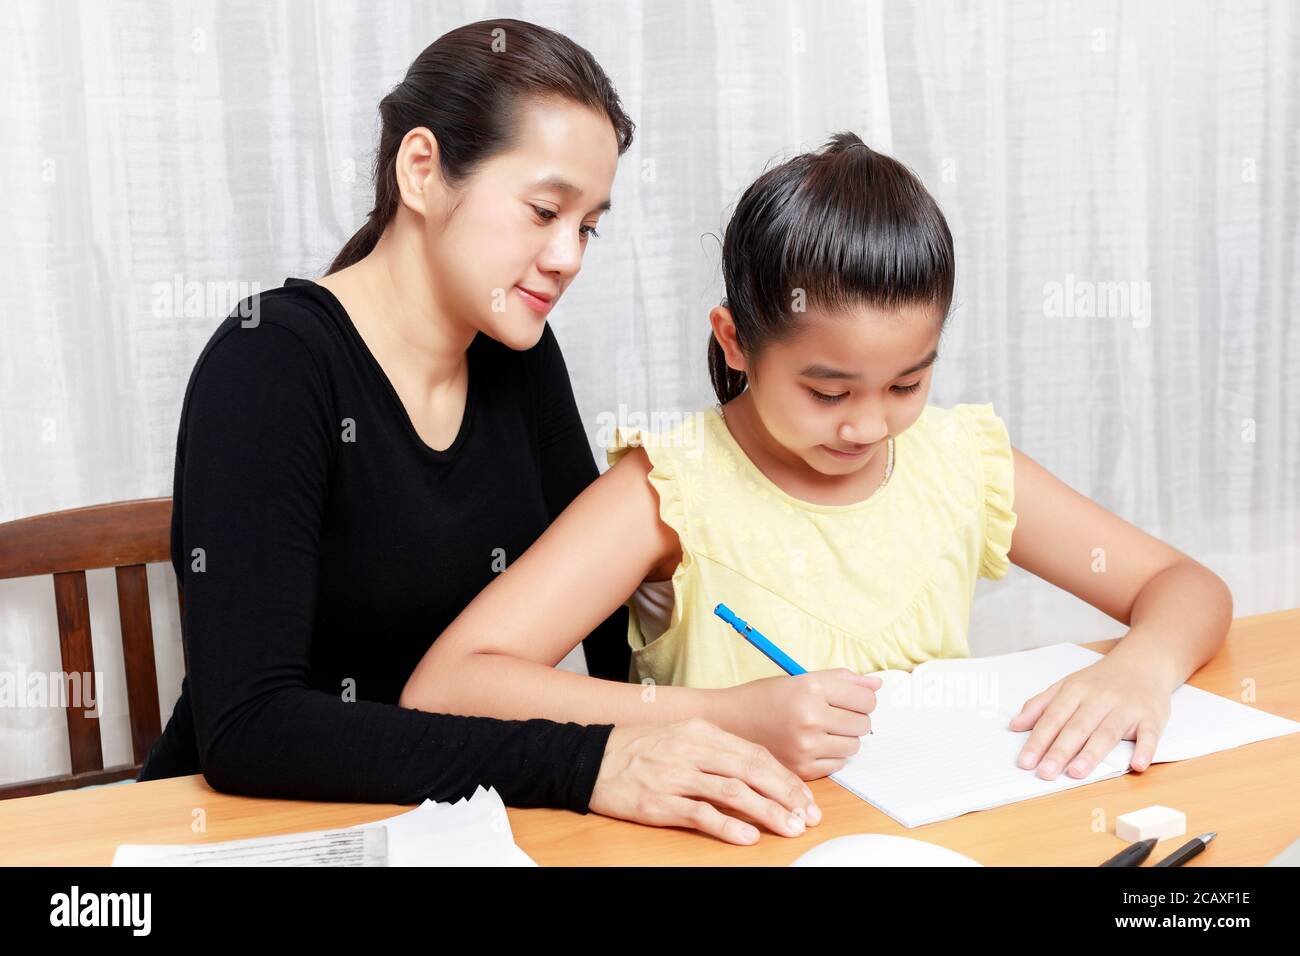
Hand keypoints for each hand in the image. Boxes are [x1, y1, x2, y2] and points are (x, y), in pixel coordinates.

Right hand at [588, 717, 821, 844]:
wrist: (590, 758)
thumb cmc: (637, 748)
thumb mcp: (680, 736)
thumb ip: (716, 750)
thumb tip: (758, 771)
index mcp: (700, 731)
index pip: (754, 753)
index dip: (784, 777)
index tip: (805, 797)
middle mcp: (691, 750)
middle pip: (750, 770)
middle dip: (785, 794)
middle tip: (807, 816)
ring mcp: (675, 775)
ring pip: (732, 792)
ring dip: (766, 812)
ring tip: (787, 827)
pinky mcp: (659, 801)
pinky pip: (700, 814)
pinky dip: (727, 826)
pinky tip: (747, 837)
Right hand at [724, 669, 881, 778]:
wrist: (728, 722)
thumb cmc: (764, 697)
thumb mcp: (800, 679)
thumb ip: (842, 680)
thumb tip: (877, 684)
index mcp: (810, 688)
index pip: (865, 698)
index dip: (863, 699)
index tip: (853, 700)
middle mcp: (810, 717)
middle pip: (863, 723)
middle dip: (854, 719)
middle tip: (834, 715)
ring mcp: (806, 746)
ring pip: (854, 746)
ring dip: (844, 738)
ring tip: (822, 730)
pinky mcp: (802, 768)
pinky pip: (838, 764)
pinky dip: (831, 755)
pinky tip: (812, 745)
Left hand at [1009, 651, 1172, 778]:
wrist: (1143, 662)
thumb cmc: (1100, 680)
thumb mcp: (1066, 685)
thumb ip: (1040, 705)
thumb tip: (1014, 726)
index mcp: (1075, 691)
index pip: (1053, 718)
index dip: (1038, 740)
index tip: (1025, 762)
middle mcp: (1100, 699)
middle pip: (1077, 727)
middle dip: (1060, 751)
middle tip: (1045, 773)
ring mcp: (1126, 708)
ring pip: (1107, 732)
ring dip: (1092, 753)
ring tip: (1076, 772)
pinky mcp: (1152, 717)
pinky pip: (1149, 734)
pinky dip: (1145, 749)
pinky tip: (1137, 765)